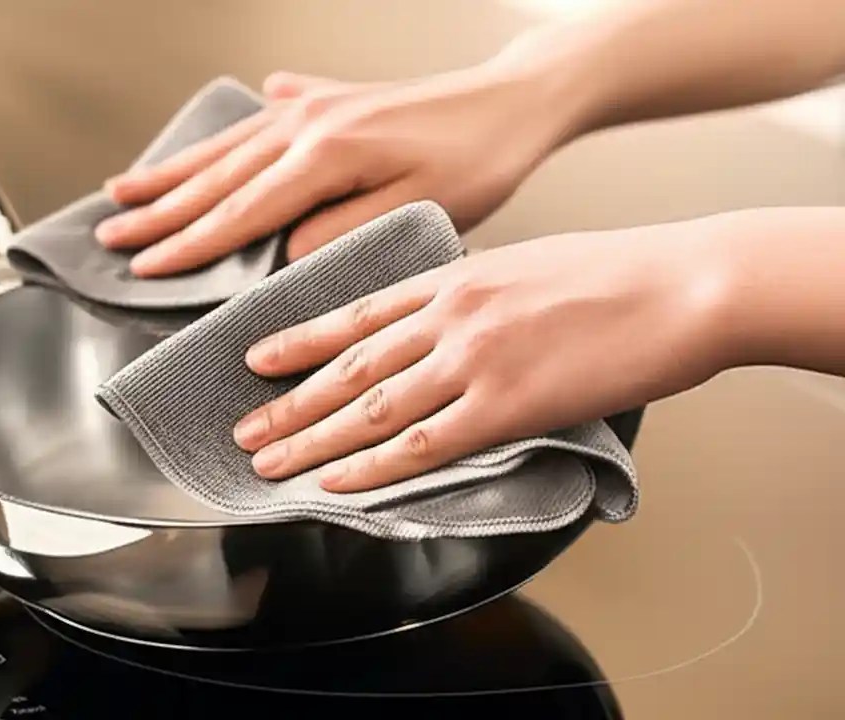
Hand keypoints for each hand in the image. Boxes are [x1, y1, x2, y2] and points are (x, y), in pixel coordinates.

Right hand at [96, 65, 573, 276]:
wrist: (514, 100)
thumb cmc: (477, 158)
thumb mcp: (415, 208)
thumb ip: (341, 230)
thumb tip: (283, 251)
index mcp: (324, 155)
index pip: (238, 212)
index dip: (185, 244)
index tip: (142, 267)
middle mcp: (305, 124)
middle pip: (215, 176)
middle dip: (156, 209)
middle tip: (107, 234)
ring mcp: (313, 107)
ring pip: (225, 146)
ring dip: (173, 171)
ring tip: (127, 189)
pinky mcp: (328, 102)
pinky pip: (256, 123)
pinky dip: (222, 137)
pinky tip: (213, 137)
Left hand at [230, 220, 734, 491]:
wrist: (682, 284)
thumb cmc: (617, 274)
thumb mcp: (524, 263)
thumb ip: (471, 291)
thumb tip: (440, 315)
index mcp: (452, 276)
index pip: (355, 314)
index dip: (298, 340)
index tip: (255, 360)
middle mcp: (449, 315)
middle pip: (347, 366)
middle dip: (289, 402)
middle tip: (245, 431)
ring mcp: (473, 359)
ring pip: (370, 408)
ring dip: (313, 441)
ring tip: (270, 463)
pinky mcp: (506, 405)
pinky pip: (422, 444)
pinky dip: (373, 467)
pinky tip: (338, 483)